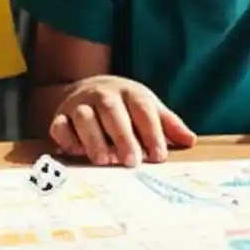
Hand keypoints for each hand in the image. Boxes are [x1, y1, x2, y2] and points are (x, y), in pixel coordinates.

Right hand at [50, 76, 196, 166]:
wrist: (89, 87)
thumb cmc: (126, 105)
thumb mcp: (149, 108)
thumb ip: (168, 124)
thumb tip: (190, 140)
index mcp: (129, 92)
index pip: (142, 109)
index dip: (151, 132)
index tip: (158, 156)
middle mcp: (103, 95)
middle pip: (112, 111)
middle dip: (122, 136)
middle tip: (131, 162)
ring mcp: (80, 104)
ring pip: (84, 117)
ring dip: (93, 138)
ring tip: (104, 160)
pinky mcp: (61, 116)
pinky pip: (59, 126)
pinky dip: (66, 138)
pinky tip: (76, 153)